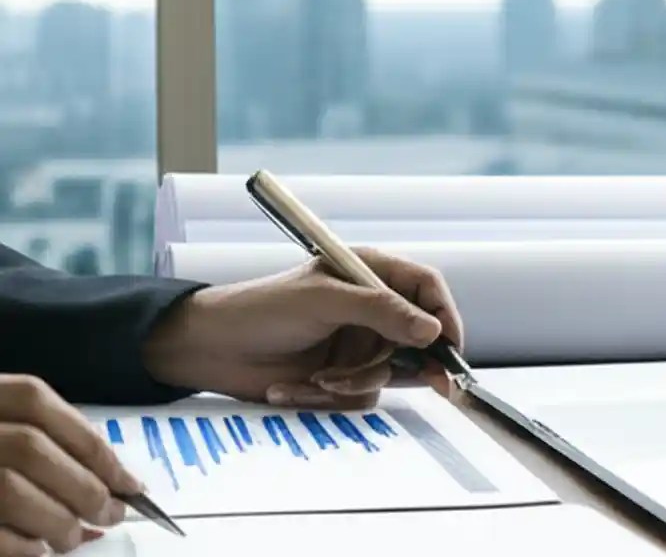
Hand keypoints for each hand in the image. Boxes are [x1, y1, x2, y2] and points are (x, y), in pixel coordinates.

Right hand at [0, 375, 139, 555]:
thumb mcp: (0, 427)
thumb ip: (42, 442)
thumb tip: (111, 483)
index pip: (37, 405)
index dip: (90, 445)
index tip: (129, 480)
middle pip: (29, 448)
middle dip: (82, 486)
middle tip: (111, 514)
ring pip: (7, 488)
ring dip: (54, 519)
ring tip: (75, 536)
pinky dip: (18, 544)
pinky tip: (37, 551)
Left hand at [143, 248, 463, 409]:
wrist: (211, 350)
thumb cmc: (262, 309)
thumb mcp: (325, 301)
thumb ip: (382, 311)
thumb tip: (431, 330)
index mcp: (369, 273)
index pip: (426, 288)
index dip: (444, 314)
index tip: (450, 344)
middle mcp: (371, 308)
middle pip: (420, 337)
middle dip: (416, 362)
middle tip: (437, 384)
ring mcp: (358, 344)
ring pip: (391, 372)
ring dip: (358, 381)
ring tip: (322, 380)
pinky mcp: (343, 376)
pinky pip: (363, 395)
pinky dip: (334, 397)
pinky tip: (300, 386)